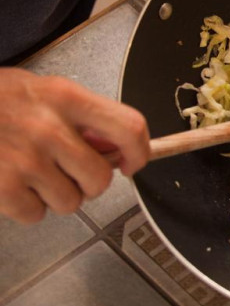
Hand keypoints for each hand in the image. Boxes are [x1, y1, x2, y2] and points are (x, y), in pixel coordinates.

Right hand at [0, 68, 149, 223]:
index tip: (133, 163)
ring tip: (36, 174)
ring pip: (71, 202)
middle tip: (71, 171)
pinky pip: (36, 215)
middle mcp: (50, 129)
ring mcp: (25, 161)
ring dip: (58, 195)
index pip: (129, 127)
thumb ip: (84, 115)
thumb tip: (116, 147)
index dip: (140, 152)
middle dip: (90, 182)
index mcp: (67, 98)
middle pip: (100, 178)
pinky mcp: (3, 187)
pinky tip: (15, 184)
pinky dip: (28, 207)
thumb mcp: (46, 90)